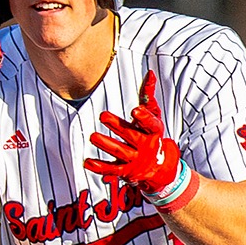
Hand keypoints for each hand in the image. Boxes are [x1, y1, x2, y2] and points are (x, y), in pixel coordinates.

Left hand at [85, 71, 193, 207]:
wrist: (158, 168)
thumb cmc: (151, 135)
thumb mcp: (153, 116)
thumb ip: (148, 96)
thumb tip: (150, 73)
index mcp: (154, 131)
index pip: (152, 124)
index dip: (145, 118)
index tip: (135, 110)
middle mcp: (145, 145)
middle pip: (132, 136)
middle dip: (118, 127)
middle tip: (103, 116)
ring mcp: (135, 160)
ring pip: (121, 152)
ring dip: (107, 145)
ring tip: (93, 137)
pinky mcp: (126, 171)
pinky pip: (112, 169)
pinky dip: (100, 167)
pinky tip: (87, 162)